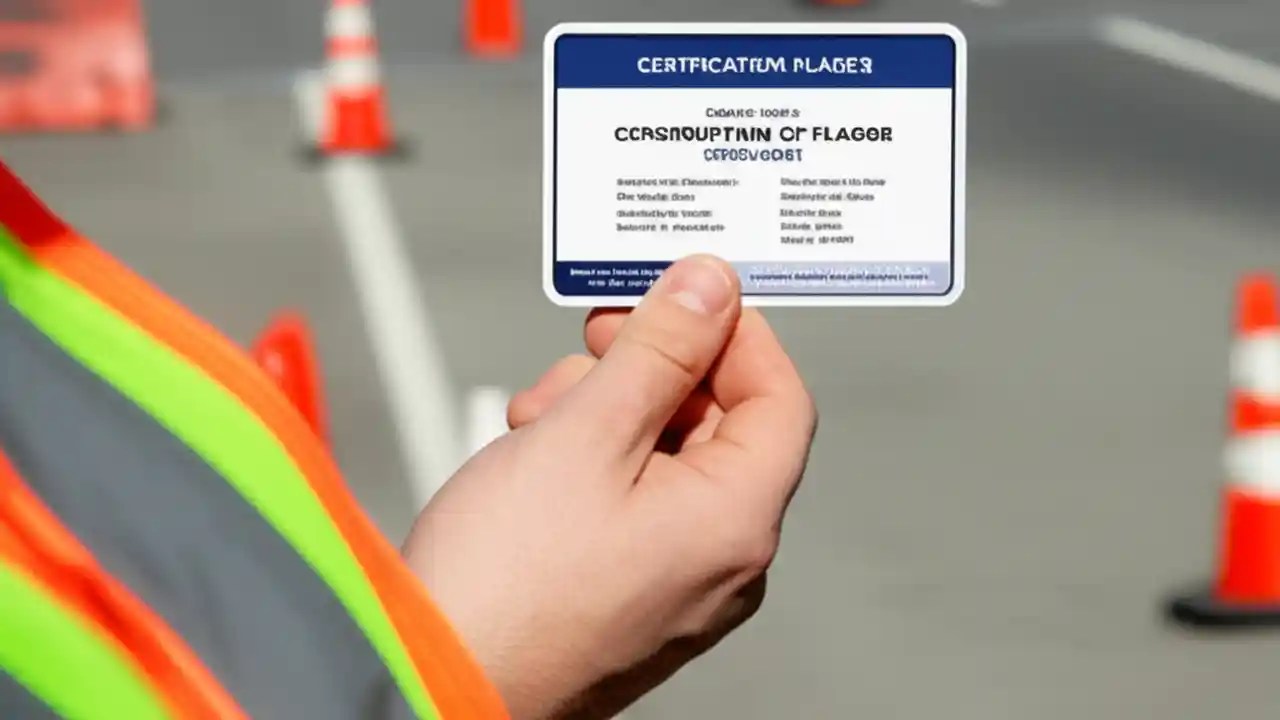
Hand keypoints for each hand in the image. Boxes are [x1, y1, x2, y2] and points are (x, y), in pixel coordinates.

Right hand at [402, 255, 817, 718]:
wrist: (431, 682)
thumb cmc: (504, 586)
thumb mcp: (586, 433)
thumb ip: (660, 350)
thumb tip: (712, 289)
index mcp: (735, 522)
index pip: (779, 397)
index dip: (733, 333)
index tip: (680, 296)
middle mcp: (721, 562)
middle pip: (715, 423)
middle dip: (646, 372)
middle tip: (591, 345)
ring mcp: (675, 584)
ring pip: (663, 458)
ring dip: (603, 414)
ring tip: (537, 421)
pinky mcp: (628, 593)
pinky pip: (633, 504)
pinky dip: (588, 464)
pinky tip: (532, 458)